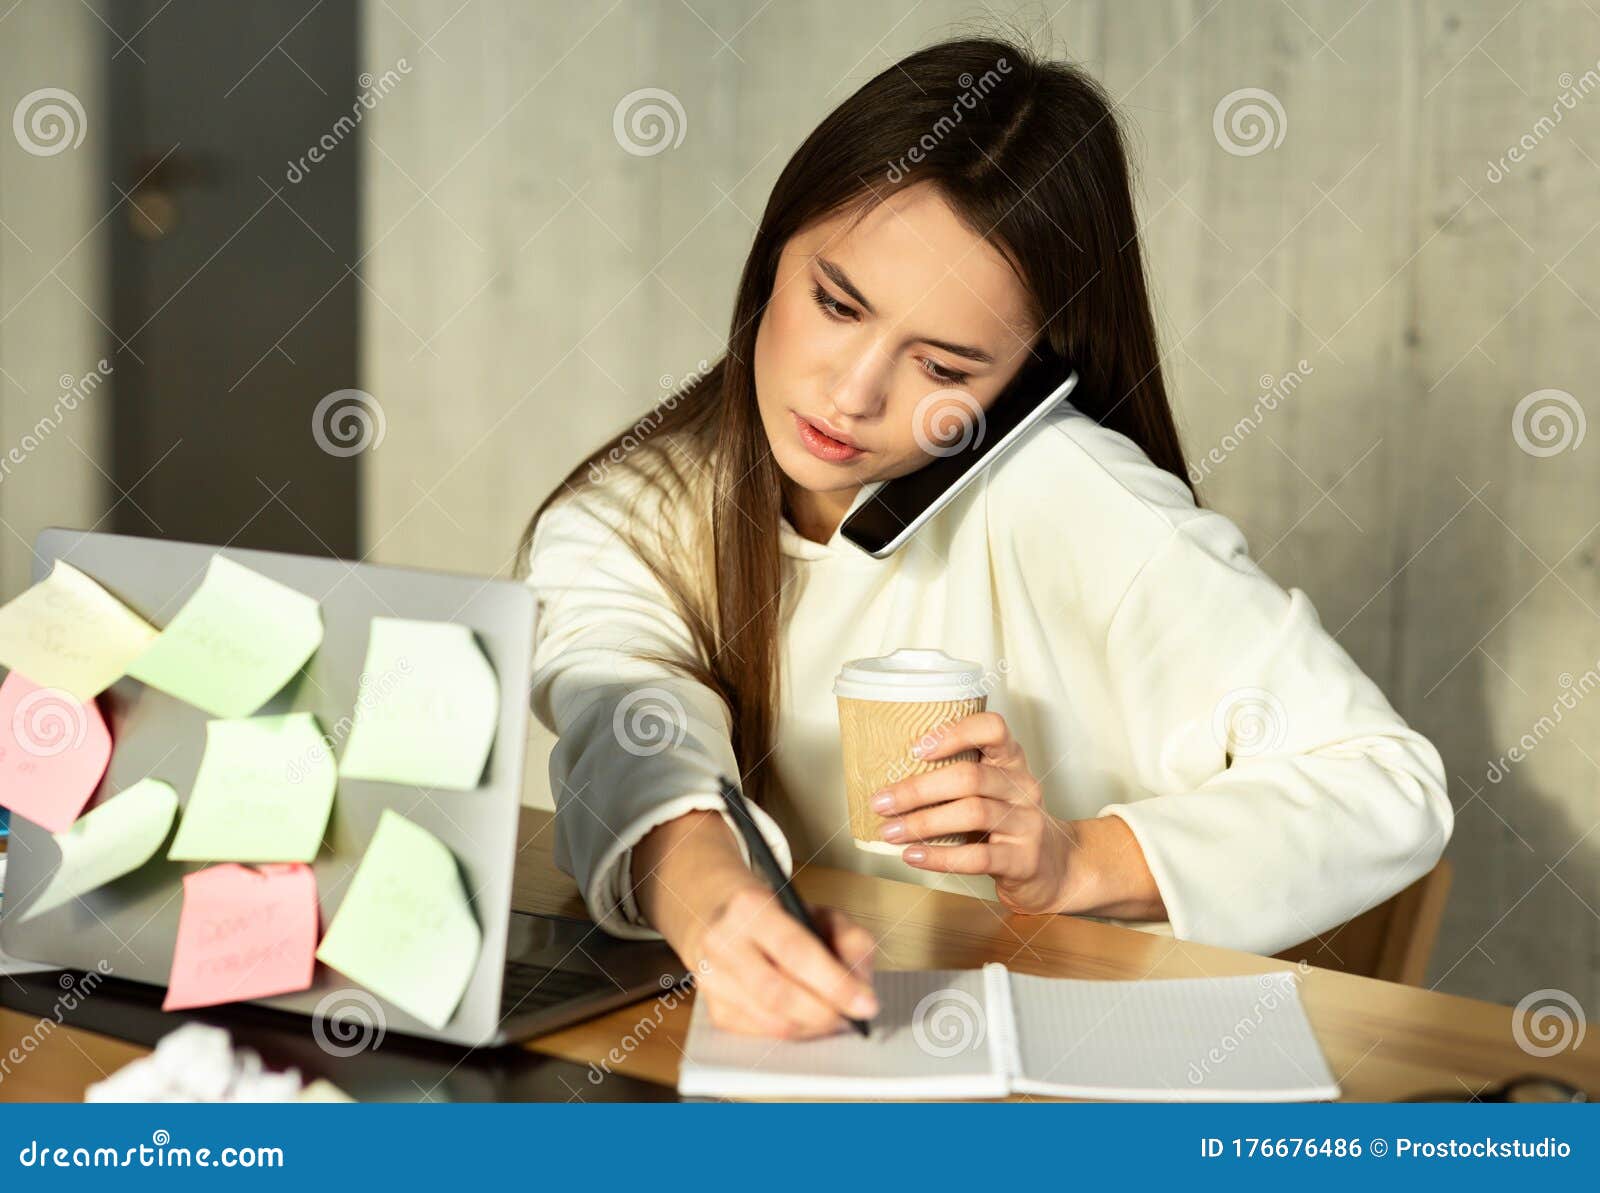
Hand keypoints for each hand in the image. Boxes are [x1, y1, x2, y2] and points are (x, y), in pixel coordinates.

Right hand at [679, 875, 878, 1038]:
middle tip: (852, 1017)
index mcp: (749, 906)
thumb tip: (861, 984)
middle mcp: (722, 942)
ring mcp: (712, 979)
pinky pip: (762, 1034)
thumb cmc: (777, 915)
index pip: (795, 951)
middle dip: (824, 1012)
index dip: (835, 983)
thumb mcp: (819, 911)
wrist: (720, 917)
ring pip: (770, 1021)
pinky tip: (807, 1019)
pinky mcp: (714, 1008)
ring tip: (834, 1017)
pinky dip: (794, 1031)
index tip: (866, 1004)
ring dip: (812, 1026)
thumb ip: (849, 939)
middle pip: (777, 993)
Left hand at [870, 710, 1074, 915]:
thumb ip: (955, 780)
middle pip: (970, 777)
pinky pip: (978, 857)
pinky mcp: (1024, 859)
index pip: (993, 728)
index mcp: (1011, 762)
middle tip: (882, 802)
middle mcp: (1022, 786)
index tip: (916, 749)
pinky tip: (913, 856)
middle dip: (918, 789)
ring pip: (973, 813)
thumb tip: (890, 783)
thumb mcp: (991, 792)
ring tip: (891, 831)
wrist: (1054, 868)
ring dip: (924, 822)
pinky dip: (940, 857)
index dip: (954, 733)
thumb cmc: (1007, 824)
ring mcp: (1026, 823)